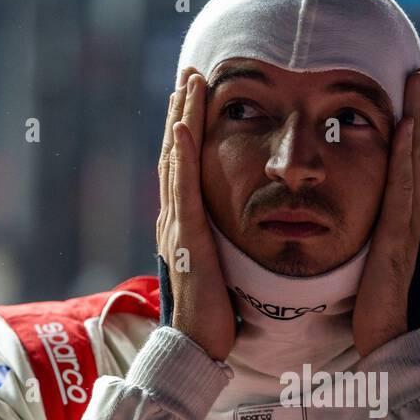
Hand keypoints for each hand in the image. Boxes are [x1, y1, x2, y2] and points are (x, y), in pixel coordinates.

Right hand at [157, 66, 235, 361]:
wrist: (200, 345)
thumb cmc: (218, 313)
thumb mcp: (225, 266)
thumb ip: (227, 243)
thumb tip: (244, 230)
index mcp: (185, 224)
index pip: (187, 166)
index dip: (191, 129)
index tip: (199, 97)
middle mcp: (175, 219)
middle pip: (178, 154)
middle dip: (183, 112)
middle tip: (190, 74)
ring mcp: (176, 226)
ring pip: (177, 162)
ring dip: (182, 120)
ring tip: (187, 84)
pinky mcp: (185, 238)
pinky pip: (182, 189)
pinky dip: (180, 155)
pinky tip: (182, 128)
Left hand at [352, 67, 419, 356]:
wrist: (389, 344)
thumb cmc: (375, 311)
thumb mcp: (372, 264)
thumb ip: (373, 239)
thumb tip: (364, 224)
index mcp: (409, 224)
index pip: (416, 167)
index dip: (418, 130)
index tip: (416, 97)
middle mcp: (418, 219)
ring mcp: (413, 227)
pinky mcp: (400, 237)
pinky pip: (405, 188)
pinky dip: (409, 155)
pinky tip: (407, 127)